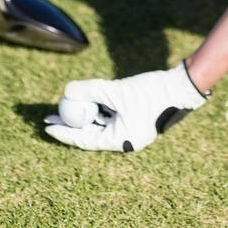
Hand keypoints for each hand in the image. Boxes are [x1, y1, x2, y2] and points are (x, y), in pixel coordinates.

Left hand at [44, 59, 209, 152]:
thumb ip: (91, 91)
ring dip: (83, 113)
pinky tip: (85, 97)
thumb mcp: (117, 91)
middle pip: (89, 132)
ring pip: (98, 122)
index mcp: (120, 140)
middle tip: (49, 118)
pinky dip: (97, 107)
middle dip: (70, 123)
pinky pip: (109, 115)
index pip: (85, 139)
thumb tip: (66, 91)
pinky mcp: (132, 116)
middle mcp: (123, 138)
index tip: (47, 127)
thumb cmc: (150, 93)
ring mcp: (128, 127)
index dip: (64, 133)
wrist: (180, 86)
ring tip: (64, 105)